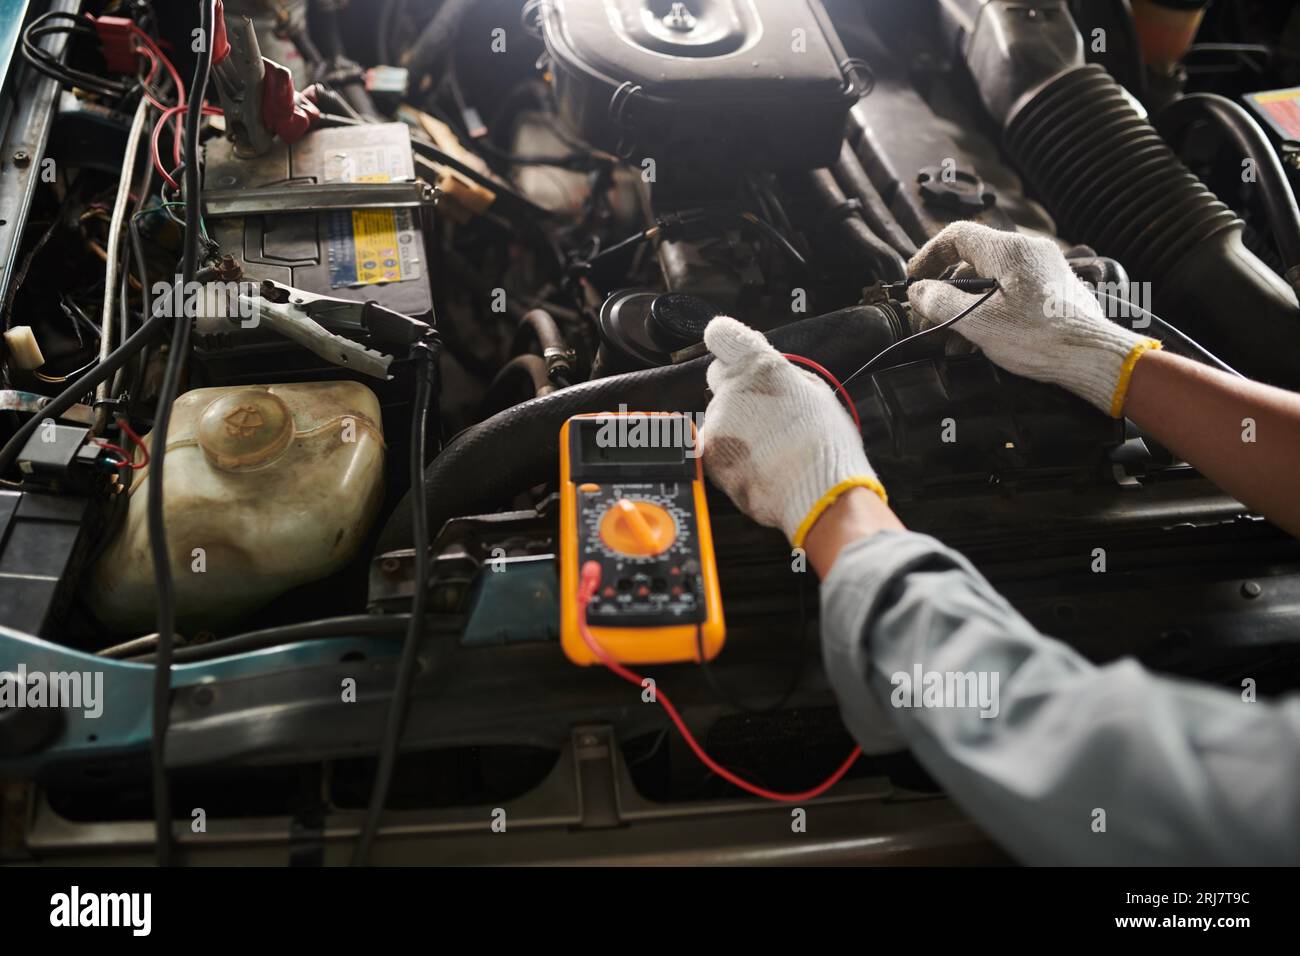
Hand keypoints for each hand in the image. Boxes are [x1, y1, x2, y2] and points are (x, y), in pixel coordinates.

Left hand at [701, 316, 885, 547]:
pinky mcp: (709, 453)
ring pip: (718, 415)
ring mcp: (717, 422)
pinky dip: (730, 454)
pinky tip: (757, 463)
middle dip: (736, 389)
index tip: (732, 350)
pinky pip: (714, 446)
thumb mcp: (816, 392)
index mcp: (760, 366)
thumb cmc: (826, 444)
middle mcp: (732, 389)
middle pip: (719, 378)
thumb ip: (783, 375)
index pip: (722, 335)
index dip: (726, 342)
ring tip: (768, 447)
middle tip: (763, 413)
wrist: (818, 492)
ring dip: (735, 426)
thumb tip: (768, 373)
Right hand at [907, 221, 1160, 416]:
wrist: (1095, 358)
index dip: (929, 254)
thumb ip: (942, 302)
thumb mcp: (980, 323)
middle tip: (929, 322)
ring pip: (991, 282)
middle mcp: (1029, 252)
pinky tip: (979, 342)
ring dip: (965, 309)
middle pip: (972, 262)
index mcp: (1010, 251)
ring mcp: (1044, 271)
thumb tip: (919, 291)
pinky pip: (1011, 293)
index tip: (914, 279)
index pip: (957, 235)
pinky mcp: (1053, 291)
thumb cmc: (1040, 338)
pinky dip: (989, 312)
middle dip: (946, 293)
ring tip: (951, 343)